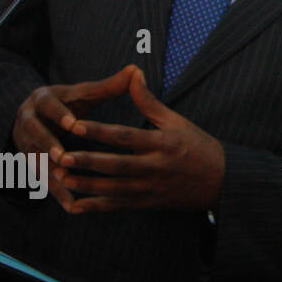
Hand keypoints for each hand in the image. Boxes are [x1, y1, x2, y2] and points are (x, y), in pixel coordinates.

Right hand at [12, 65, 135, 212]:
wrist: (37, 115)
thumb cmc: (69, 103)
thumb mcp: (84, 93)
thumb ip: (108, 85)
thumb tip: (135, 69)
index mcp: (43, 99)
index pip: (49, 105)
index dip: (59, 114)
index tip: (73, 123)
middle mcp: (28, 119)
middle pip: (34, 132)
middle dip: (47, 143)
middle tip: (61, 156)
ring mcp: (24, 141)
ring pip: (34, 157)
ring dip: (48, 169)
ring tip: (65, 181)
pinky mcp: (28, 161)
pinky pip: (40, 178)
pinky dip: (55, 190)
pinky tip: (71, 205)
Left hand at [54, 65, 225, 213]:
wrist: (222, 181)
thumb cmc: (198, 146)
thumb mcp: (177, 121)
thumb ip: (149, 101)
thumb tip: (133, 73)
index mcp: (163, 144)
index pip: (125, 136)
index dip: (99, 131)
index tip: (75, 126)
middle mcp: (156, 167)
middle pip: (116, 165)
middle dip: (87, 162)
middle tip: (59, 157)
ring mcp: (152, 188)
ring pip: (113, 189)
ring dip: (86, 185)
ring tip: (61, 178)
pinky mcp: (149, 204)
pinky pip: (118, 206)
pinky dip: (97, 207)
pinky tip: (76, 205)